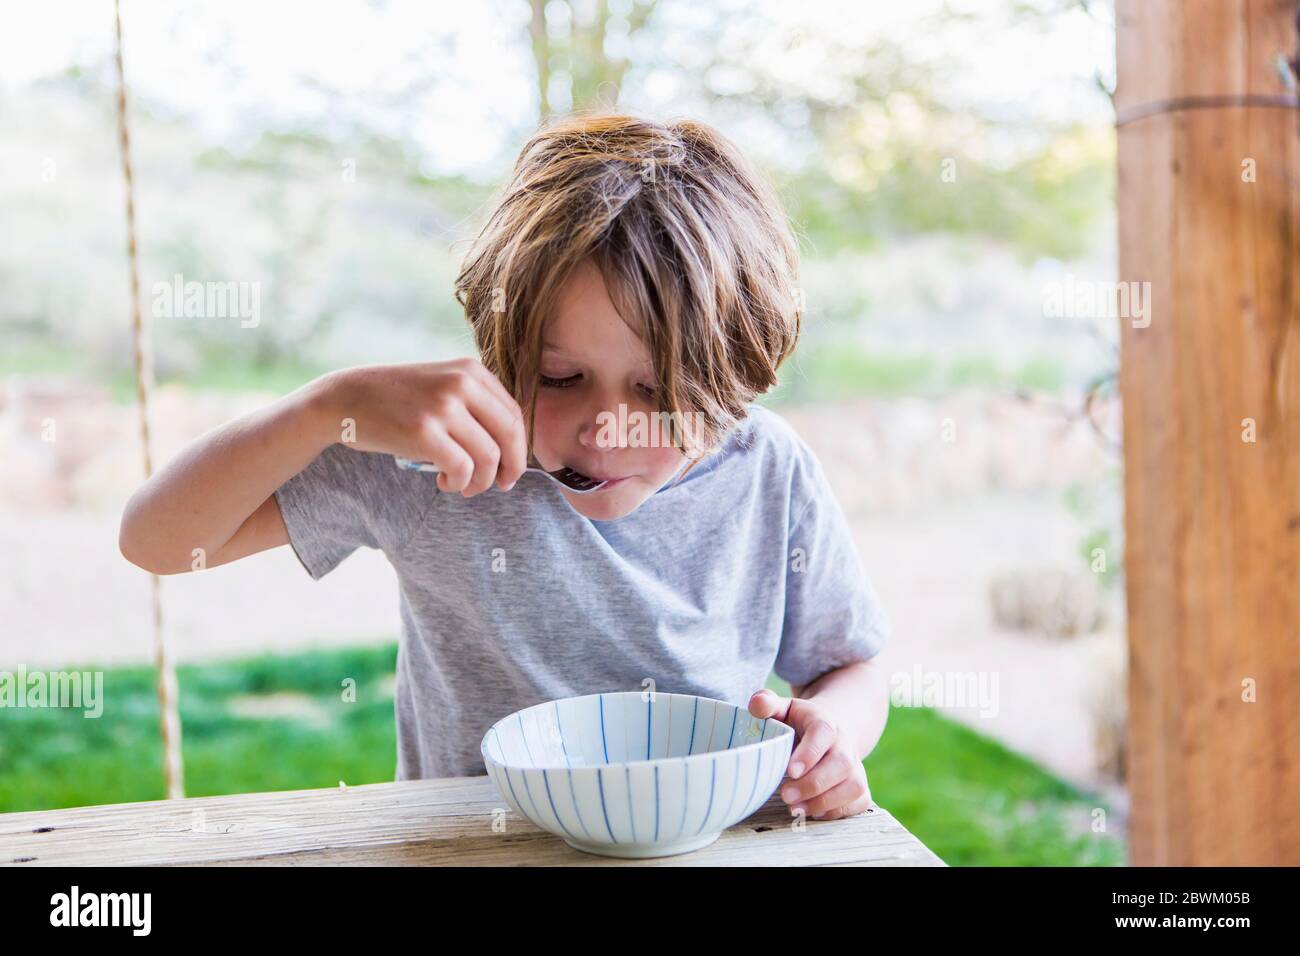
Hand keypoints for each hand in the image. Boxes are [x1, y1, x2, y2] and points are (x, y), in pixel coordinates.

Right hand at [320, 358, 526, 496]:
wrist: (344, 399)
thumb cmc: (395, 400)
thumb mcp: (441, 385)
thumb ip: (475, 405)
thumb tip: (511, 447)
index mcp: (471, 370)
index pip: (515, 414)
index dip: (519, 448)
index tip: (509, 468)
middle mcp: (461, 383)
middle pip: (510, 435)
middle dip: (511, 467)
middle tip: (500, 485)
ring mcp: (443, 406)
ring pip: (488, 457)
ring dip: (480, 481)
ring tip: (461, 485)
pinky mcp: (423, 431)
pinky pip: (462, 468)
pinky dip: (459, 483)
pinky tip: (444, 482)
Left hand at [748, 688, 873, 820]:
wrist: (832, 730)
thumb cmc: (800, 722)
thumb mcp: (783, 708)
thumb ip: (767, 703)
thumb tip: (756, 704)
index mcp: (824, 722)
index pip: (823, 733)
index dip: (809, 753)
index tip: (790, 771)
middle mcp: (845, 744)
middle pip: (841, 763)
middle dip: (813, 784)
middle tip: (785, 795)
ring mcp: (856, 766)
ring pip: (853, 786)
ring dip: (824, 802)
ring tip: (795, 808)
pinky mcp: (860, 785)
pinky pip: (859, 801)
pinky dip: (838, 811)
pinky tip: (814, 812)